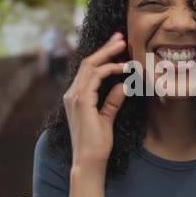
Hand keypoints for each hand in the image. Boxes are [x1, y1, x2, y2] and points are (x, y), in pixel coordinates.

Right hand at [63, 32, 126, 167]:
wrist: (89, 160)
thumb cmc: (97, 144)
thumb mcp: (107, 118)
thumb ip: (113, 101)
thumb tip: (123, 85)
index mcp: (77, 96)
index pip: (89, 69)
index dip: (103, 55)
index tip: (118, 46)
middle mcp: (72, 94)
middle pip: (88, 62)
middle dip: (105, 48)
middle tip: (121, 36)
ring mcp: (75, 97)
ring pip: (90, 66)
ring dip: (107, 54)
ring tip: (123, 46)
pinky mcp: (81, 102)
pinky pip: (94, 78)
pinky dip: (108, 70)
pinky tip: (122, 68)